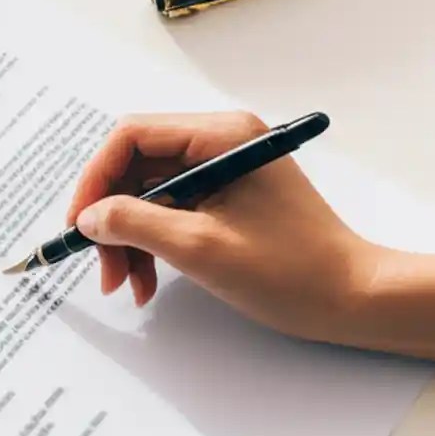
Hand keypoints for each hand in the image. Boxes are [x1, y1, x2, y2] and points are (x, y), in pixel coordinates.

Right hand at [66, 111, 376, 343]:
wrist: (355, 299)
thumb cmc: (293, 272)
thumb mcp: (201, 248)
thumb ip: (136, 223)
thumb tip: (91, 216)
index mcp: (221, 136)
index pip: (131, 137)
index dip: (96, 180)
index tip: (80, 224)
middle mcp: (221, 141)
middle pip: (136, 167)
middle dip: (112, 218)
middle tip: (101, 266)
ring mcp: (224, 169)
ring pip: (149, 193)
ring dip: (128, 237)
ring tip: (125, 283)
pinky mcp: (227, 197)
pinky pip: (171, 210)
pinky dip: (152, 243)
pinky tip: (147, 280)